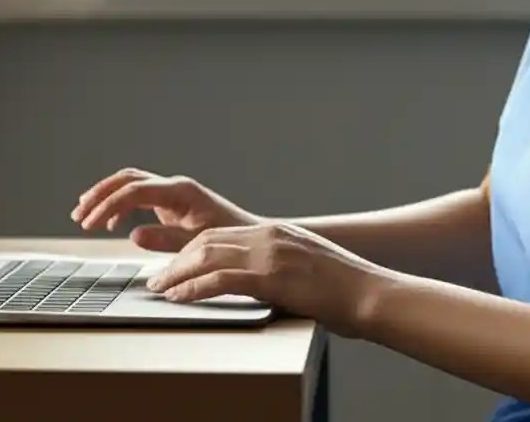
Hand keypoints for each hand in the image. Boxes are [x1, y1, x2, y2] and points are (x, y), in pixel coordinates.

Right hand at [71, 168, 260, 251]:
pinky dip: (120, 206)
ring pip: (130, 184)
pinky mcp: (171, 202)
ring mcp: (172, 193)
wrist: (249, 237)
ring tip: (85, 216)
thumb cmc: (229, 239)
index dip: (108, 204)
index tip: (89, 223)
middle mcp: (174, 187)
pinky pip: (138, 196)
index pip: (135, 189)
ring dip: (106, 196)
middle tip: (79, 214)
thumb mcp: (198, 242)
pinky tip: (110, 225)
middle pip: (128, 178)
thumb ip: (166, 239)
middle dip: (100, 193)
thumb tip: (133, 233)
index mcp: (180, 191)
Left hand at [146, 222, 392, 337]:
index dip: (191, 250)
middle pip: (207, 240)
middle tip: (158, 278)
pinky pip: (220, 279)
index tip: (175, 265)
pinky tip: (180, 297)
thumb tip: (265, 284)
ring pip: (207, 256)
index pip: (221, 234)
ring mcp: (270, 254)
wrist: (371, 294)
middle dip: (177, 259)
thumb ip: (282, 268)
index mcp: (277, 232)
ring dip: (177, 273)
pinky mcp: (271, 277)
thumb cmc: (346, 289)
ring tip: (161, 289)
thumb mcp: (308, 268)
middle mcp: (270, 236)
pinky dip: (193, 288)